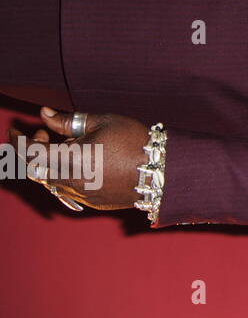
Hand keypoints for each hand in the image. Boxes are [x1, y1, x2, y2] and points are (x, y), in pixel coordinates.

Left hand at [7, 108, 149, 210]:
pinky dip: (63, 173)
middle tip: (46, 134)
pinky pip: (66, 188)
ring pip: (49, 179)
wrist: (162, 171)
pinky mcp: (90, 203)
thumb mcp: (102, 122)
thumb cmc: (134, 142)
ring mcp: (79, 195)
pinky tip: (81, 161)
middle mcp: (69, 181)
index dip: (17, 139)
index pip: (28, 152)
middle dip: (33, 149)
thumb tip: (45, 114)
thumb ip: (69, 120)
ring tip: (69, 145)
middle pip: (34, 168)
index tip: (14, 128)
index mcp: (69, 159)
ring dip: (49, 162)